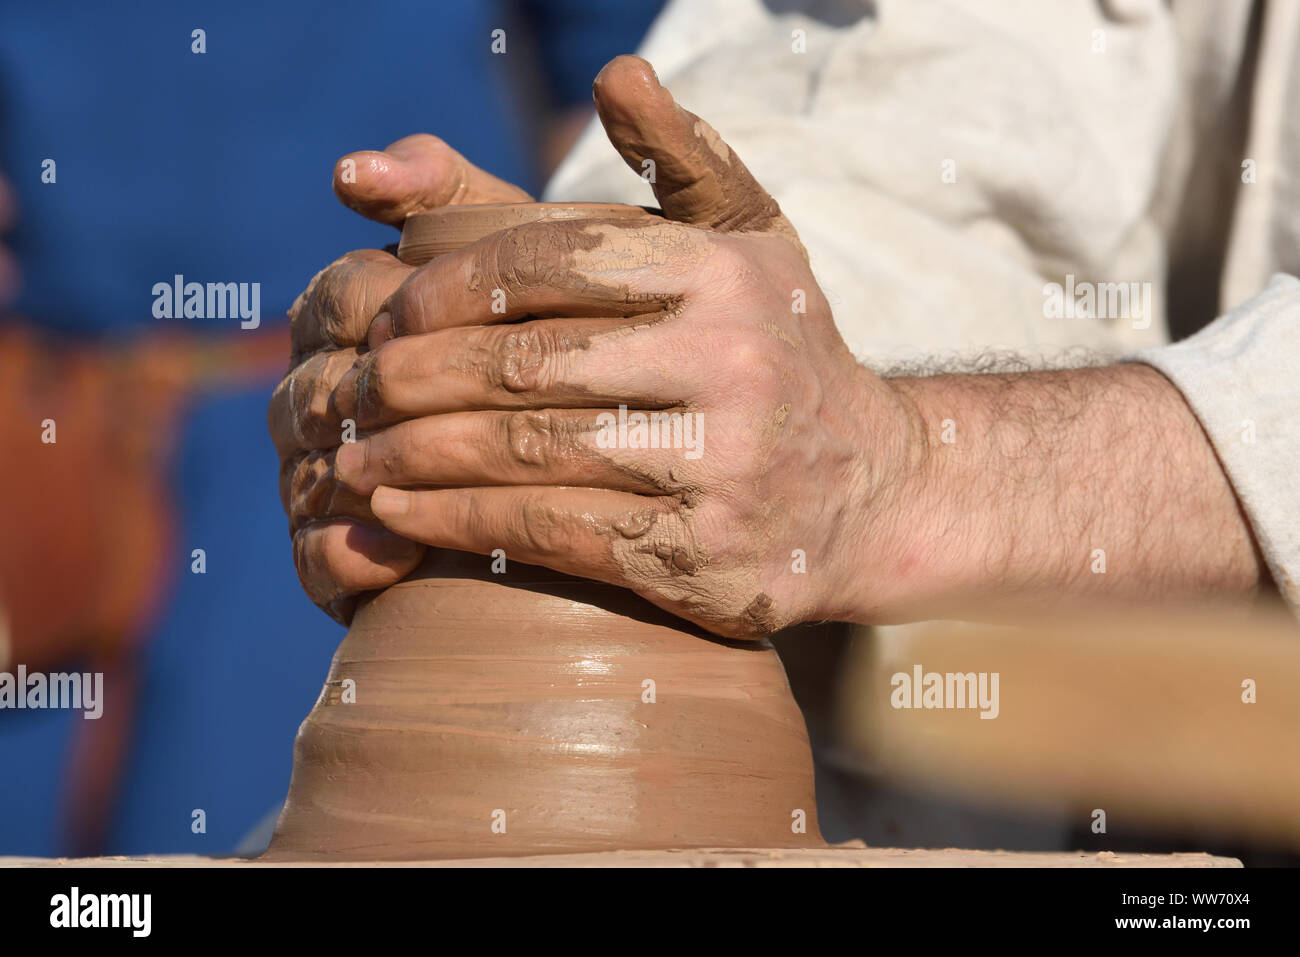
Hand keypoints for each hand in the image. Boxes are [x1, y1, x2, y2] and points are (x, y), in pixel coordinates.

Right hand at [267, 134, 530, 622]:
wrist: (608, 434)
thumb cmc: (570, 327)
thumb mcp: (528, 249)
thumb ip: (446, 191)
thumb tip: (348, 172)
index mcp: (360, 311)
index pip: (341, 298)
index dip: (381, 310)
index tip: (432, 323)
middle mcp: (332, 390)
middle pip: (310, 392)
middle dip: (358, 403)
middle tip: (410, 416)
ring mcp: (332, 473)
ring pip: (304, 475)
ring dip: (346, 483)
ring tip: (401, 493)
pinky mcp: (347, 552)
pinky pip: (319, 557)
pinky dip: (344, 555)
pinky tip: (395, 558)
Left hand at [325, 57, 915, 636]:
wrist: (871, 493)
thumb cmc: (779, 352)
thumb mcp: (749, 240)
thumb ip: (675, 156)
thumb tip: (616, 73)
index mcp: (720, 271)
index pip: (549, 259)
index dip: (448, 286)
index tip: (388, 313)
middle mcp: (728, 362)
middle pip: (524, 362)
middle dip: (414, 379)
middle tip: (352, 393)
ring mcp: (718, 467)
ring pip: (527, 452)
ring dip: (416, 456)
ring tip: (353, 456)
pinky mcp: (701, 557)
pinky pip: (549, 534)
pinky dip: (458, 525)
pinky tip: (400, 515)